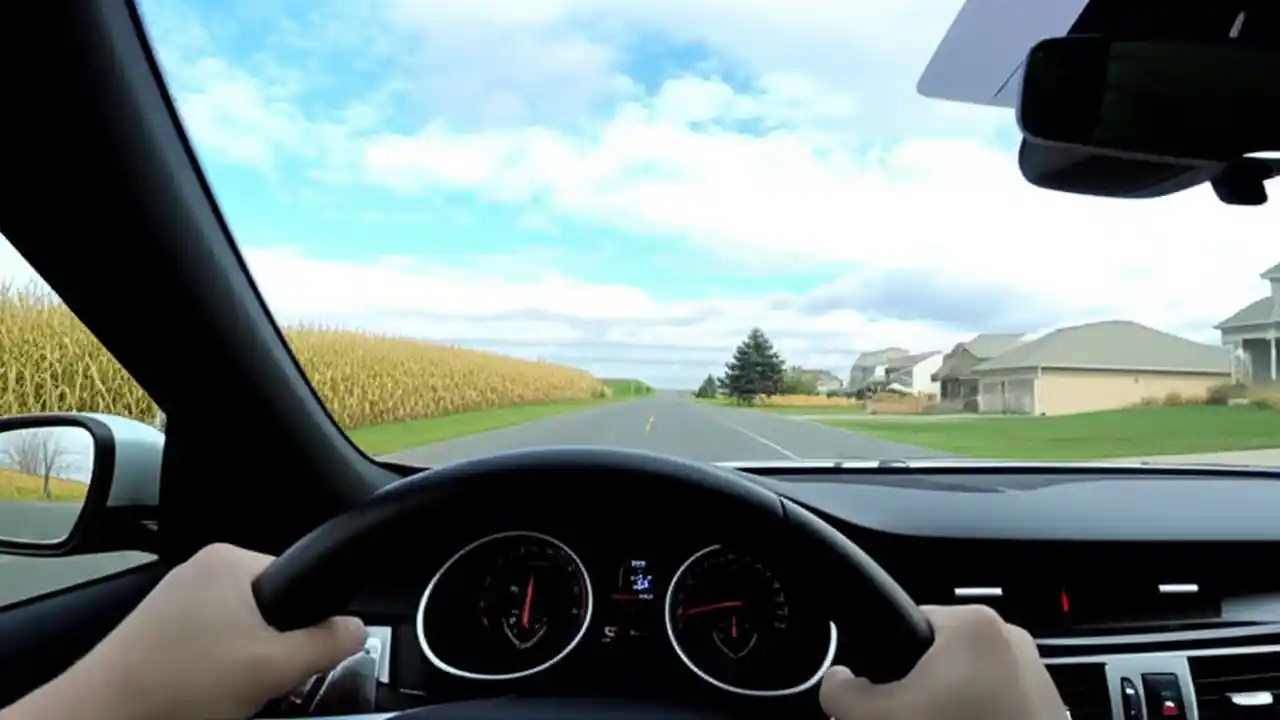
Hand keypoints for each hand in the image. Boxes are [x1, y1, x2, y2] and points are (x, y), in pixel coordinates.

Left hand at [1, 543, 365, 719]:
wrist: (100, 718)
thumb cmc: (179, 684)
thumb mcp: (274, 667)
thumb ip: (327, 643)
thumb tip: (357, 628)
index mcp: (230, 560)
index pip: (299, 581)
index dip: (307, 624)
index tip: (295, 658)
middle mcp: (201, 571)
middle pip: (271, 611)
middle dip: (274, 651)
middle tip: (264, 682)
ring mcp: (175, 602)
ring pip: (241, 634)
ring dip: (247, 666)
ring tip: (231, 693)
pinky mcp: (157, 633)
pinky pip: (210, 647)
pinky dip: (217, 673)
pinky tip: (207, 697)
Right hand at [820, 605, 1066, 719]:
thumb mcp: (882, 718)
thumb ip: (843, 694)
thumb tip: (838, 680)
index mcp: (973, 623)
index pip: (910, 623)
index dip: (891, 662)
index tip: (893, 698)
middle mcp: (1012, 636)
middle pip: (940, 655)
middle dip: (923, 688)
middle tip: (915, 719)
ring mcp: (1038, 672)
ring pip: (971, 680)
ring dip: (953, 704)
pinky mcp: (1050, 705)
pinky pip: (999, 701)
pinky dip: (981, 716)